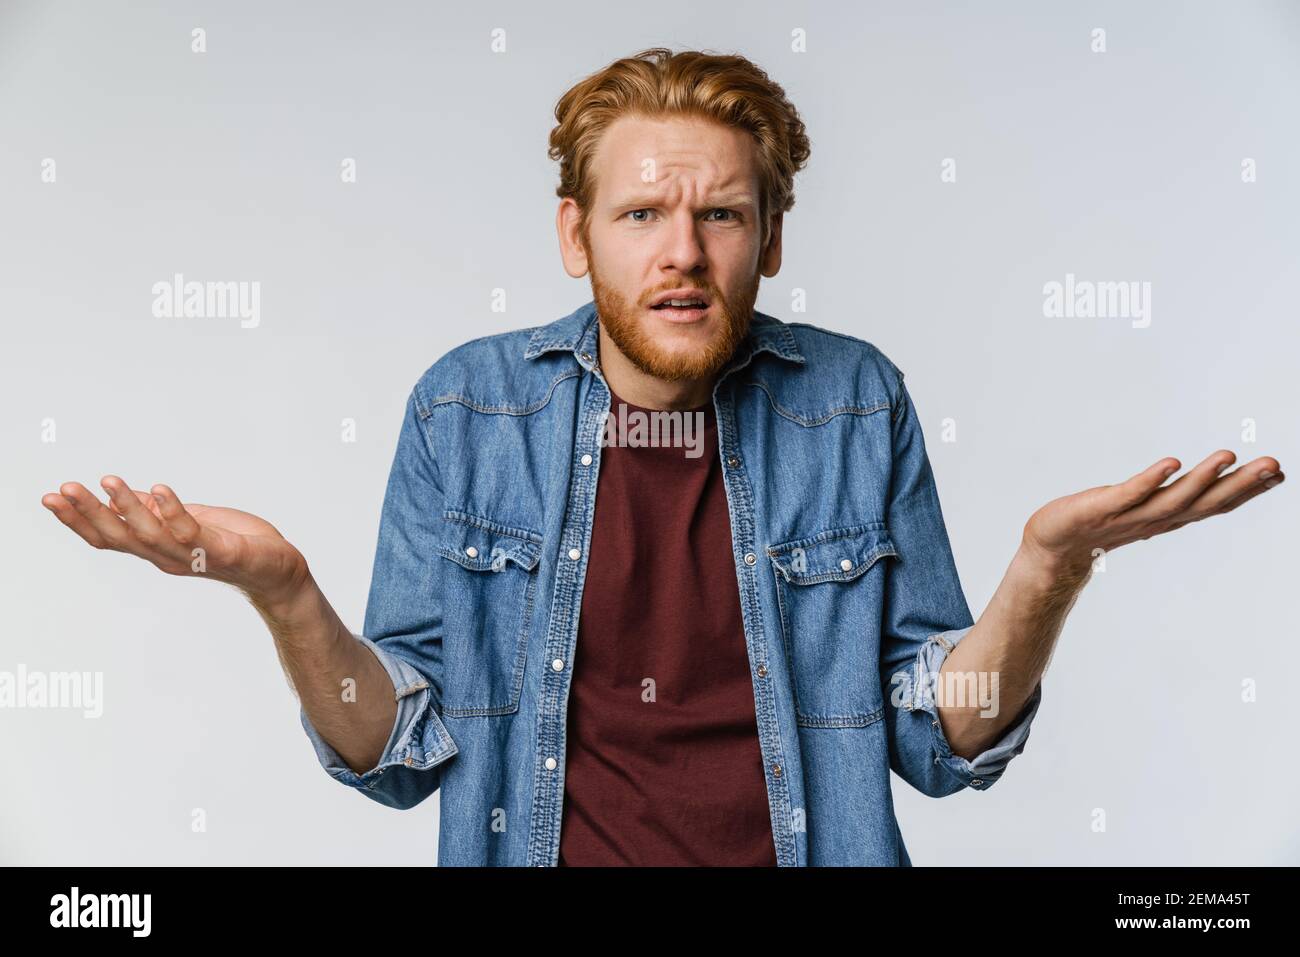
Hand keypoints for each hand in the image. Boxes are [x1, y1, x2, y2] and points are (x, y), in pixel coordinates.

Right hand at [41, 475, 309, 606]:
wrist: (280, 573)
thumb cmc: (236, 544)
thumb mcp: (190, 521)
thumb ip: (157, 512)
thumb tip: (121, 496)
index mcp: (157, 548)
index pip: (109, 536)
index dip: (79, 520)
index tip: (51, 497)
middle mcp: (168, 557)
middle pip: (120, 538)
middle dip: (89, 514)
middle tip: (63, 489)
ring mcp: (194, 556)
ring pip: (151, 535)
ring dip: (127, 508)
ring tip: (107, 482)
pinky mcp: (222, 552)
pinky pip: (192, 532)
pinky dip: (174, 510)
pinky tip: (160, 489)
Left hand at [1021, 450, 1283, 575]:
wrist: (1051, 547)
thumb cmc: (1098, 523)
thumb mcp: (1143, 508)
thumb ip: (1173, 496)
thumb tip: (1202, 486)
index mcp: (1166, 517)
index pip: (1213, 503)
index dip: (1247, 490)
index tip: (1279, 473)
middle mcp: (1154, 519)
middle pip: (1203, 502)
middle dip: (1240, 484)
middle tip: (1274, 464)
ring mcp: (1128, 515)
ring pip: (1172, 499)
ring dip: (1201, 478)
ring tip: (1228, 456)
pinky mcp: (1101, 508)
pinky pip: (1130, 493)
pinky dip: (1151, 479)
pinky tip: (1171, 463)